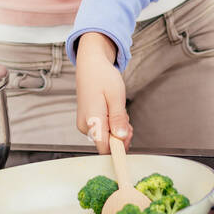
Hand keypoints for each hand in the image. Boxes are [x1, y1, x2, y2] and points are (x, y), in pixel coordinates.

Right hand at [74, 32, 132, 154]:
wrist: (90, 64)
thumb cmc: (102, 76)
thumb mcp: (116, 96)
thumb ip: (118, 119)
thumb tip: (121, 137)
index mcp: (91, 120)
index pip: (105, 148)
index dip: (119, 147)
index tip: (128, 135)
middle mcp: (85, 125)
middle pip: (107, 143)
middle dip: (121, 134)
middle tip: (125, 116)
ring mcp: (85, 124)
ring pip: (106, 137)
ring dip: (117, 128)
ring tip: (117, 109)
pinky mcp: (87, 122)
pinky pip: (103, 130)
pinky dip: (112, 124)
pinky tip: (113, 111)